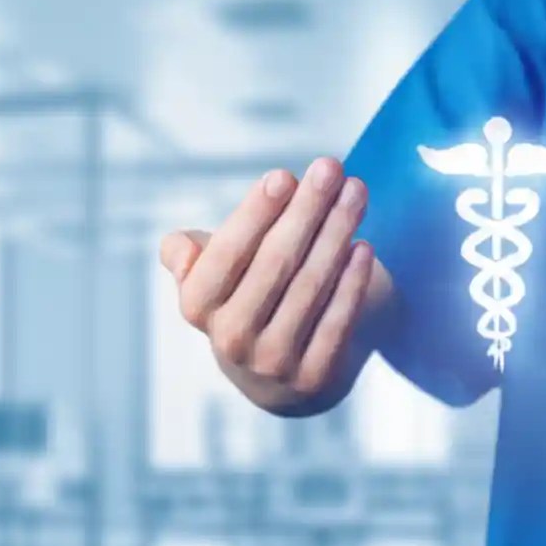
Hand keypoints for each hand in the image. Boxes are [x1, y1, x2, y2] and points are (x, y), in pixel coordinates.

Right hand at [160, 157, 387, 410]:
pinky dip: (353, 282)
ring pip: (311, 285)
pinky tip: (364, 247)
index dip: (256, 213)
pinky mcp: (313, 377)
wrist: (277, 374)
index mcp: (198, 306)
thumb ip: (187, 254)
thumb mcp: (209, 277)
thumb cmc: (245, 299)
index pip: (227, 252)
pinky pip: (337, 320)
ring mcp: (273, 362)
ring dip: (337, 232)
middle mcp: (231, 338)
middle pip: (276, 262)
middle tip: (332, 168)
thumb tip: (181, 249)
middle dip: (307, 209)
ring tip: (356, 193)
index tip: (285, 175)